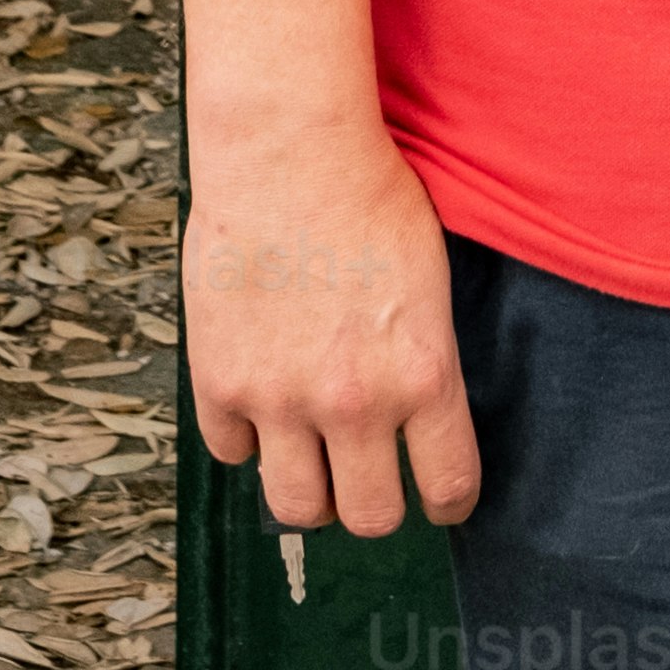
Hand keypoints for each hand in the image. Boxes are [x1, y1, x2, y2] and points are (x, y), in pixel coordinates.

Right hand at [181, 102, 479, 545]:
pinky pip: (233, 452)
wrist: (289, 151)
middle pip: (369, 518)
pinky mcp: (221, 383)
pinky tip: (259, 405)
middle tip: (367, 479)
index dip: (448, 502)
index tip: (440, 498)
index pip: (448, 486)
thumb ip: (424, 363)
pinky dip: (246, 438)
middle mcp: (355, 401)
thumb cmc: (369, 198)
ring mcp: (282, 399)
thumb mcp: (430, 285)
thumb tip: (419, 420)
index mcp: (423, 374)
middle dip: (372, 505)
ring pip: (297, 508)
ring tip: (311, 462)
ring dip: (309, 492)